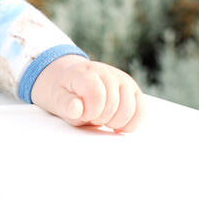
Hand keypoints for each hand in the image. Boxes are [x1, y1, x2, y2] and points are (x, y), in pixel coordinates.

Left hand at [30, 55, 144, 132]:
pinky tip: (117, 126)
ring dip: (115, 122)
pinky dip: (131, 123)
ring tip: (102, 119)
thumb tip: (75, 108)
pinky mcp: (133, 90)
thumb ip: (66, 105)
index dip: (90, 112)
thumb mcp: (56, 98)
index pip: (97, 95)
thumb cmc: (64, 91)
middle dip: (100, 118)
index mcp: (87, 72)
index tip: (82, 115)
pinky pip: (142, 110)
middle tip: (90, 116)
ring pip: (130, 110)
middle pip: (114, 105)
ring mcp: (123, 80)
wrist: (70, 80)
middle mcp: (109, 73)